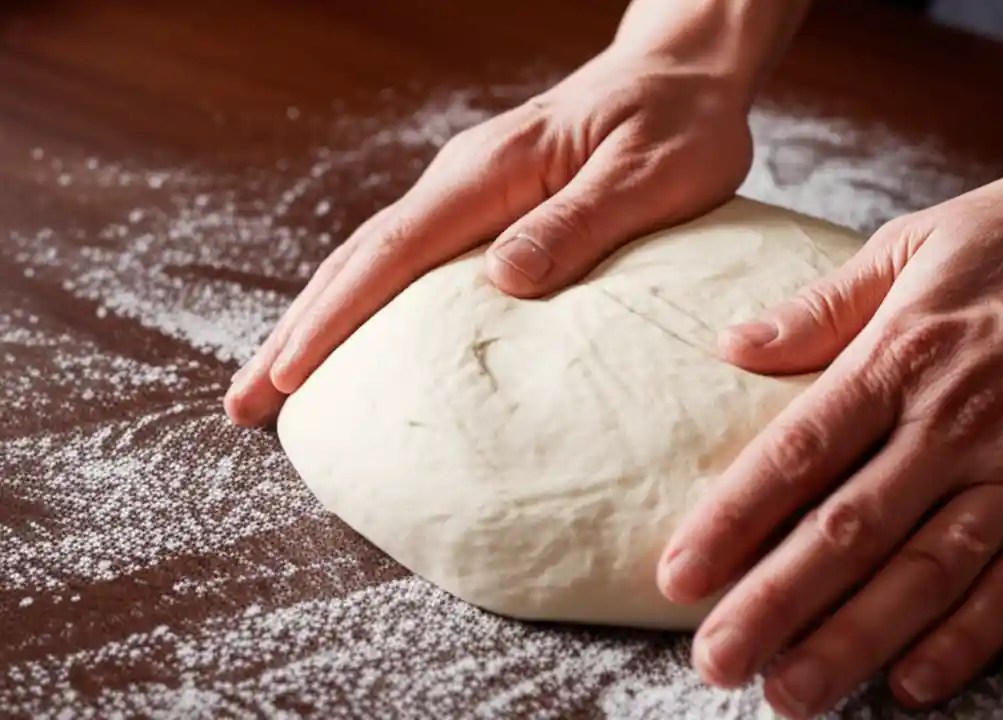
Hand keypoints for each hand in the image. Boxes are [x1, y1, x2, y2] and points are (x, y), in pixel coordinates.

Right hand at [224, 46, 752, 424]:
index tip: (288, 376)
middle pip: (360, 259)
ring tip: (278, 384)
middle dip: (299, 332)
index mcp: (494, 171)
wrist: (683, 70)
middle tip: (245, 404)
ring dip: (321, 319)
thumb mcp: (648, 175)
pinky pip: (409, 257)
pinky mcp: (487, 202)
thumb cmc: (679, 123)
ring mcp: (470, 188)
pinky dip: (368, 302)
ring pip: (375, 258)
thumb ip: (577, 224)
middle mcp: (464, 178)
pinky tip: (358, 338)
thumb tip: (501, 281)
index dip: (336, 318)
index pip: (394, 251)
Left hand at [657, 154, 1002, 715]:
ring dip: (853, 642)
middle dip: (776, 603)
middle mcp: (960, 422)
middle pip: (851, 530)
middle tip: (716, 662)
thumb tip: (731, 345)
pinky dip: (966, 642)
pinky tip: (911, 684)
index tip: (679, 576)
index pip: (800, 451)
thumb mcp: (915, 242)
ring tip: (791, 695)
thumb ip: (821, 305)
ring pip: (926, 575)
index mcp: (905, 353)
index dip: (733, 519)